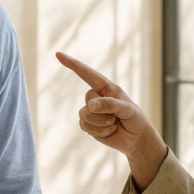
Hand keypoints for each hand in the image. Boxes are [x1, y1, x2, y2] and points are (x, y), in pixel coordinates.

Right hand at [56, 52, 167, 189]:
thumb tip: (90, 105)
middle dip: (102, 110)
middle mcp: (97, 97)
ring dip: (101, 123)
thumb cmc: (135, 119)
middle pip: (88, 98)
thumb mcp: (127, 109)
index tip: (58, 54)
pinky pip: (85, 127)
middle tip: (116, 117)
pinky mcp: (89, 125)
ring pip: (84, 114)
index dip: (72, 64)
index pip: (87, 74)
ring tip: (114, 124)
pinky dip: (99, 131)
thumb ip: (110, 104)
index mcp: (107, 88)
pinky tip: (110, 132)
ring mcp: (91, 112)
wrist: (136, 139)